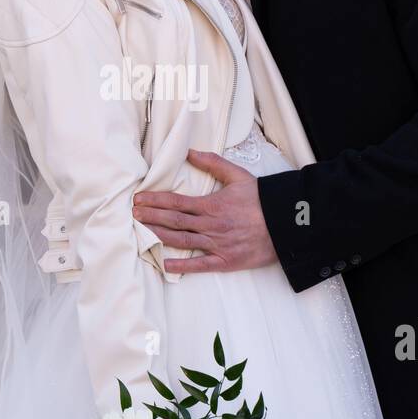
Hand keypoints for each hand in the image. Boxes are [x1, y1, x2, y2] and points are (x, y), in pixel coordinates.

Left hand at [132, 149, 278, 273]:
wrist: (286, 223)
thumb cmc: (262, 199)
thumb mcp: (238, 175)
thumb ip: (212, 163)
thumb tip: (190, 152)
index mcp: (212, 205)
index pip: (176, 202)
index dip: (155, 201)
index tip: (138, 199)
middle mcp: (210, 225)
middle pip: (174, 222)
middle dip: (150, 218)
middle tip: (131, 215)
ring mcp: (217, 244)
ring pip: (181, 241)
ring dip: (158, 237)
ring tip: (140, 233)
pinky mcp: (226, 261)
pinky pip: (200, 265)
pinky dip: (182, 266)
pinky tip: (165, 264)